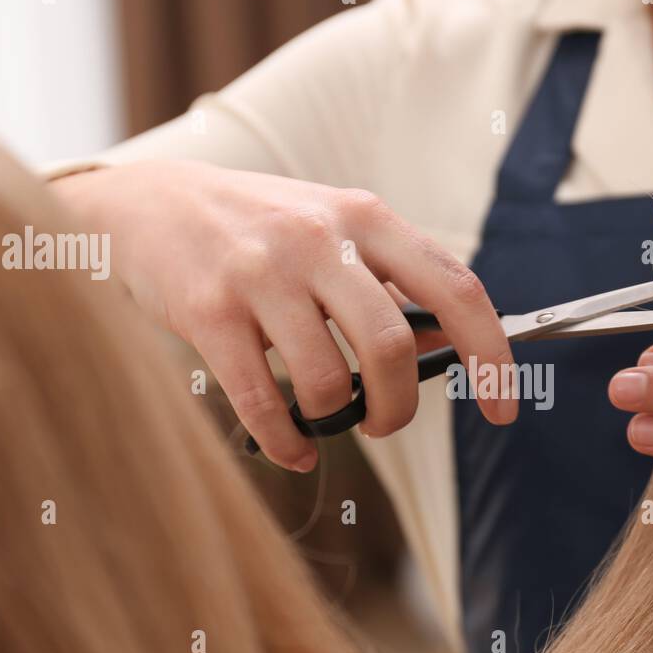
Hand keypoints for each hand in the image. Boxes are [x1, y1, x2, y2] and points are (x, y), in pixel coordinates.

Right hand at [54, 160, 513, 469]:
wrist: (149, 203)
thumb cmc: (259, 229)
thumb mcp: (334, 234)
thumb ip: (388, 285)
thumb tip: (443, 350)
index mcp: (365, 218)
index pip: (455, 288)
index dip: (491, 354)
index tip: (504, 406)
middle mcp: (319, 239)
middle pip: (390, 347)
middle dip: (398, 406)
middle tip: (386, 423)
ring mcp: (261, 274)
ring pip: (326, 381)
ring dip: (335, 421)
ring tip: (326, 420)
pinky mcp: (210, 312)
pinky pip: (264, 402)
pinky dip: (287, 443)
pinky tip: (293, 449)